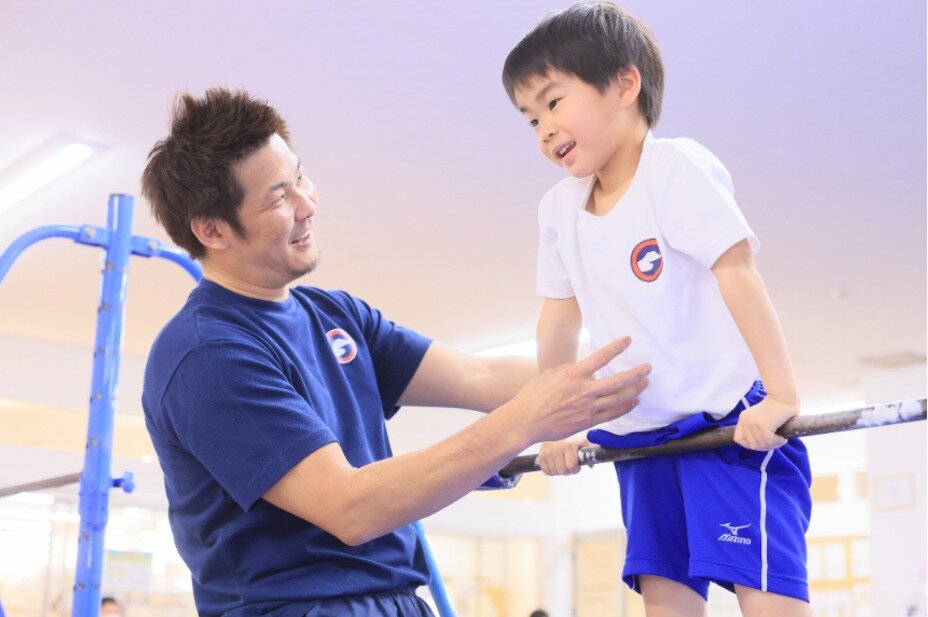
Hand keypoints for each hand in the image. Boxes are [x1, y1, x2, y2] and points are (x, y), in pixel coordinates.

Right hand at [512, 336, 649, 442]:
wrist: (526, 421)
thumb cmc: (534, 396)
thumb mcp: (550, 374)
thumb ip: (570, 369)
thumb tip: (584, 367)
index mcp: (573, 375)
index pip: (601, 357)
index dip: (617, 347)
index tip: (628, 340)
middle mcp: (584, 391)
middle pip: (618, 381)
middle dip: (636, 373)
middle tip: (648, 367)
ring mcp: (588, 408)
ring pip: (620, 398)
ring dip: (635, 390)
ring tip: (645, 383)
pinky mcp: (588, 421)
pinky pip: (613, 413)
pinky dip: (626, 407)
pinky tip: (633, 402)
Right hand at [538, 436, 590, 475]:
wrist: (556, 426)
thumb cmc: (572, 436)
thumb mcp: (582, 441)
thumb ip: (589, 452)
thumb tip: (590, 466)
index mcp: (568, 445)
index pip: (571, 466)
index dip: (575, 469)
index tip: (577, 465)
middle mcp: (556, 448)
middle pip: (562, 471)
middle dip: (568, 470)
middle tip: (569, 464)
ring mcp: (546, 451)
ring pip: (554, 472)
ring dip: (559, 470)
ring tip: (562, 463)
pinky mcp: (540, 454)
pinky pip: (546, 470)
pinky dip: (551, 470)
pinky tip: (554, 463)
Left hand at [733, 397, 798, 450]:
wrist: (784, 397)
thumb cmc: (777, 408)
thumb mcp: (760, 418)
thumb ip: (755, 430)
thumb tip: (758, 446)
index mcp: (743, 419)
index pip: (738, 439)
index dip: (750, 444)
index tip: (762, 442)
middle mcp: (745, 421)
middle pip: (751, 445)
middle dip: (765, 447)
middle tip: (775, 442)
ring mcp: (752, 423)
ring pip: (761, 444)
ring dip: (773, 445)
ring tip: (780, 439)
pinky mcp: (762, 424)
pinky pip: (769, 441)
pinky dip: (777, 442)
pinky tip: (782, 438)